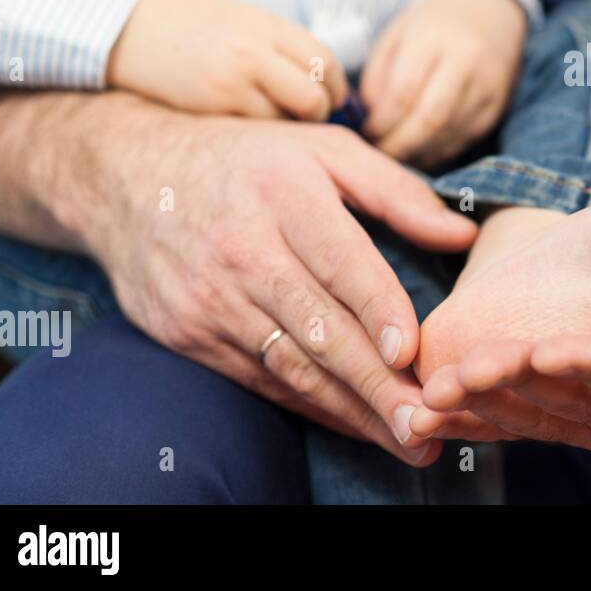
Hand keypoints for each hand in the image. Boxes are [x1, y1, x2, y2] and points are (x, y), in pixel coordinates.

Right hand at [87, 106, 510, 464]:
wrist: (127, 176)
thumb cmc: (250, 159)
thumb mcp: (325, 149)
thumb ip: (397, 191)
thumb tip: (463, 233)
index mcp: (284, 195)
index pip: (336, 259)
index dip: (375, 306)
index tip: (410, 351)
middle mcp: (243, 251)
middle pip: (317, 328)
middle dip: (375, 384)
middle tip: (425, 424)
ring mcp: (209, 298)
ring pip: (291, 366)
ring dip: (351, 411)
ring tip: (405, 441)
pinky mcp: (188, 333)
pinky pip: (260, 380)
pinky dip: (311, 407)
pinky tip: (356, 425)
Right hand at [108, 0, 348, 120]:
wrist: (122, 28)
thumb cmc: (183, 22)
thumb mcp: (240, 18)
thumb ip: (278, 44)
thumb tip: (319, 77)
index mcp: (265, 23)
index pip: (324, 60)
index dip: (336, 85)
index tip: (335, 97)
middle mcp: (254, 49)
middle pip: (314, 94)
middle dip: (320, 111)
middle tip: (311, 118)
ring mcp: (233, 80)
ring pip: (287, 117)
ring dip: (290, 125)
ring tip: (276, 122)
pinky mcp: (212, 105)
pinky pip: (256, 128)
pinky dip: (262, 132)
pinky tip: (250, 128)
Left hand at [360, 0, 525, 166]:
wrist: (489, 9)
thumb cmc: (433, 24)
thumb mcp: (397, 35)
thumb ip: (378, 75)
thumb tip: (369, 120)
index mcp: (433, 37)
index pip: (403, 92)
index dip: (381, 122)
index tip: (365, 133)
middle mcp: (466, 61)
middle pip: (429, 119)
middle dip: (399, 145)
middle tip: (378, 153)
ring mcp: (487, 85)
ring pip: (449, 134)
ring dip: (417, 152)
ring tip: (395, 155)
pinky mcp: (497, 105)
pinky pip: (465, 139)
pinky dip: (439, 152)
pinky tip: (419, 152)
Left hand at [407, 257, 590, 447]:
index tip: (548, 349)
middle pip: (572, 398)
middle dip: (522, 385)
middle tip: (475, 365)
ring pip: (532, 413)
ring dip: (483, 403)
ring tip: (438, 389)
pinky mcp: (556, 417)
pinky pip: (507, 422)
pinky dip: (466, 417)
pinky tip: (423, 409)